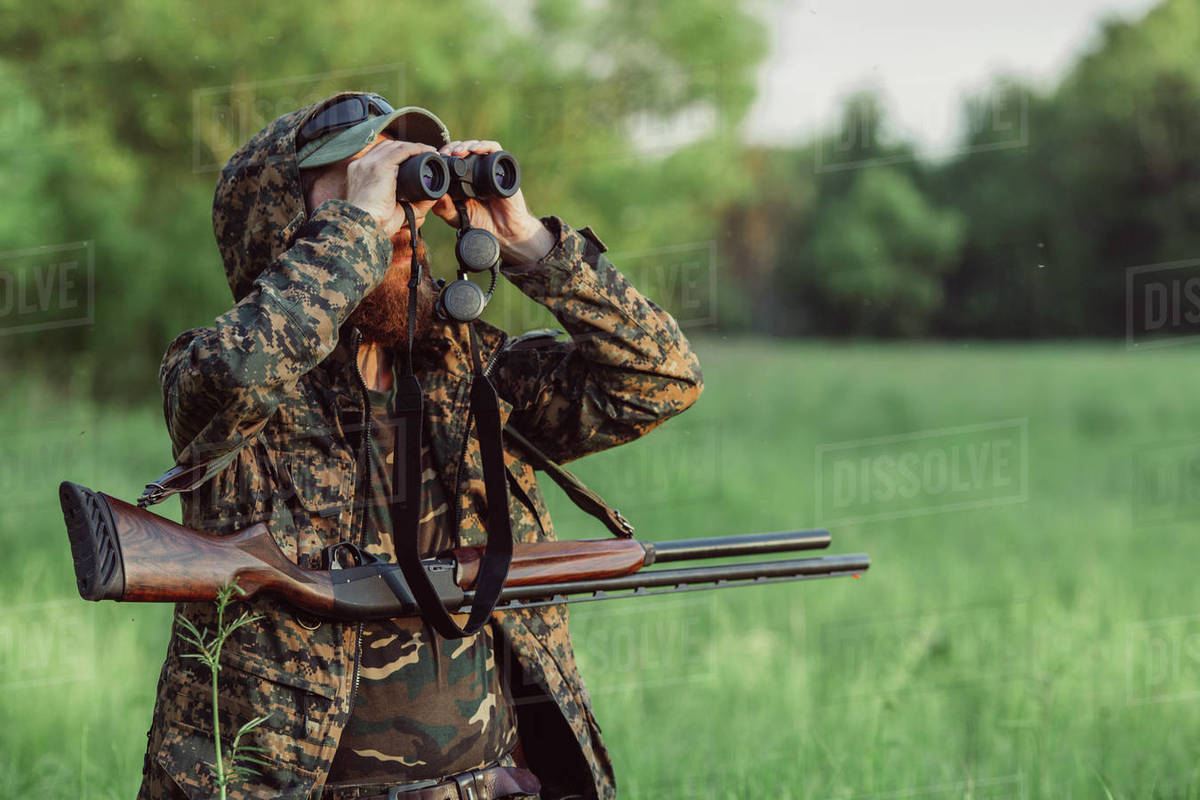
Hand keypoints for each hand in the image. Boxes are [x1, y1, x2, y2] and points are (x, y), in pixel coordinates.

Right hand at [345, 139, 439, 237]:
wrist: (362, 227)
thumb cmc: (375, 224)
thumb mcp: (395, 210)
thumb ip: (413, 203)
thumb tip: (433, 197)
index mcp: (359, 174)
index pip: (379, 155)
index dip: (397, 154)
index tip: (414, 159)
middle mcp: (361, 165)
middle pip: (387, 147)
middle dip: (407, 148)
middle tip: (425, 154)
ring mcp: (369, 163)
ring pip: (395, 146)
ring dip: (414, 147)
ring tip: (430, 152)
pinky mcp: (379, 166)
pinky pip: (402, 151)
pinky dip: (417, 149)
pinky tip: (428, 152)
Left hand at [431, 140, 554, 263]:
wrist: (506, 232)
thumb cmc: (482, 224)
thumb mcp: (457, 217)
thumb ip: (445, 208)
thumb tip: (432, 193)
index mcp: (462, 178)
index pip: (451, 158)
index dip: (443, 154)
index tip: (436, 157)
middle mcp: (475, 170)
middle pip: (463, 149)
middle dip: (452, 147)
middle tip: (446, 154)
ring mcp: (489, 168)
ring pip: (476, 146)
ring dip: (466, 145)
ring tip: (458, 152)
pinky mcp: (502, 168)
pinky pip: (495, 150)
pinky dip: (485, 146)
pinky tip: (477, 150)